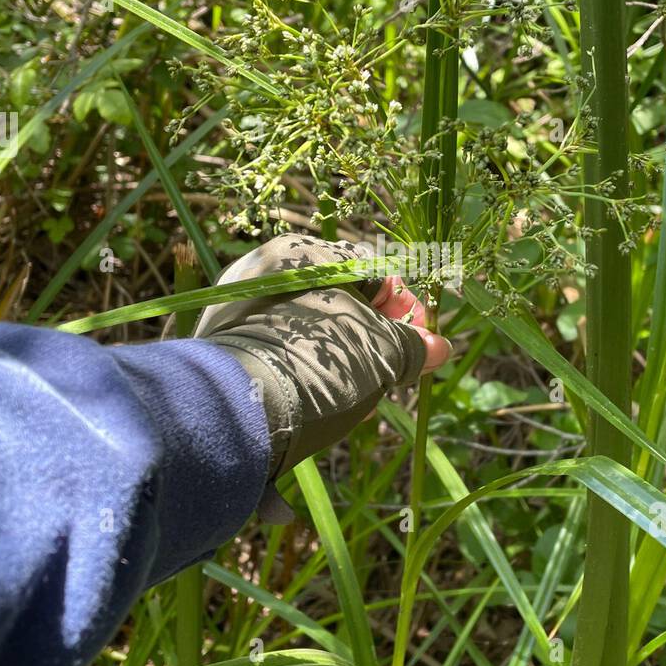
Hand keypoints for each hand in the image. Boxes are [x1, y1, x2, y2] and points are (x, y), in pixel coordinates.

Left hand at [194, 235, 451, 501]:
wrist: (238, 410)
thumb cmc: (320, 366)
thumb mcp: (380, 355)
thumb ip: (413, 347)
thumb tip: (440, 348)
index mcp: (308, 254)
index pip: (374, 272)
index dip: (406, 310)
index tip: (423, 344)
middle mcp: (270, 270)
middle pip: (341, 302)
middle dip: (373, 339)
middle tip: (392, 376)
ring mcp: (240, 307)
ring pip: (310, 330)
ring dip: (343, 360)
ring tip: (358, 401)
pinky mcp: (225, 346)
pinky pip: (280, 351)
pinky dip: (306, 371)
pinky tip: (321, 405)